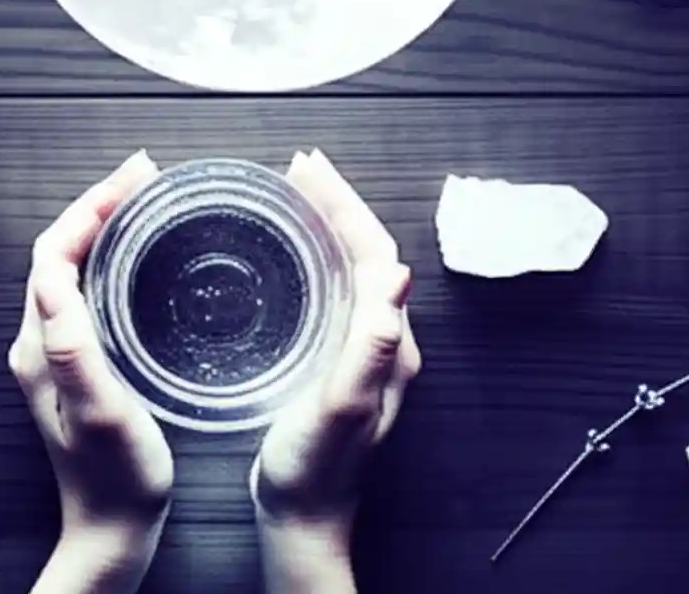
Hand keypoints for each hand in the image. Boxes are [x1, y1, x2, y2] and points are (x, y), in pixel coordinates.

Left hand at [9, 151, 174, 593]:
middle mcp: (41, 342)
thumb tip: (53, 276)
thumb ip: (73, 346)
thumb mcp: (100, 409)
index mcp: (41, 344)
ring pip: (72, 268)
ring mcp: (57, 354)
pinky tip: (142, 259)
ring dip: (103, 227)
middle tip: (145, 177)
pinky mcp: (78, 365)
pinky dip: (111, 259)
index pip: (55, 252)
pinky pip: (88, 292)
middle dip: (97, 204)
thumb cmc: (115, 478)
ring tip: (144, 201)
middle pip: (59, 252)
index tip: (136, 177)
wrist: (113, 532)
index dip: (91, 206)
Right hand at [251, 150, 420, 593]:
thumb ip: (371, 348)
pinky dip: (317, 259)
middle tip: (301, 169)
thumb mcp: (340, 408)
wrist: (303, 519)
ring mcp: (363, 353)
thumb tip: (396, 277)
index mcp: (389, 345)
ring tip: (298, 196)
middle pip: (369, 253)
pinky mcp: (340, 363)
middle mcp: (385, 343)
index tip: (309, 171)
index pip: (376, 254)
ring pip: (353, 269)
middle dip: (339, 205)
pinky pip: (335, 292)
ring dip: (330, 227)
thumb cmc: (314, 471)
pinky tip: (291, 256)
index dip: (345, 207)